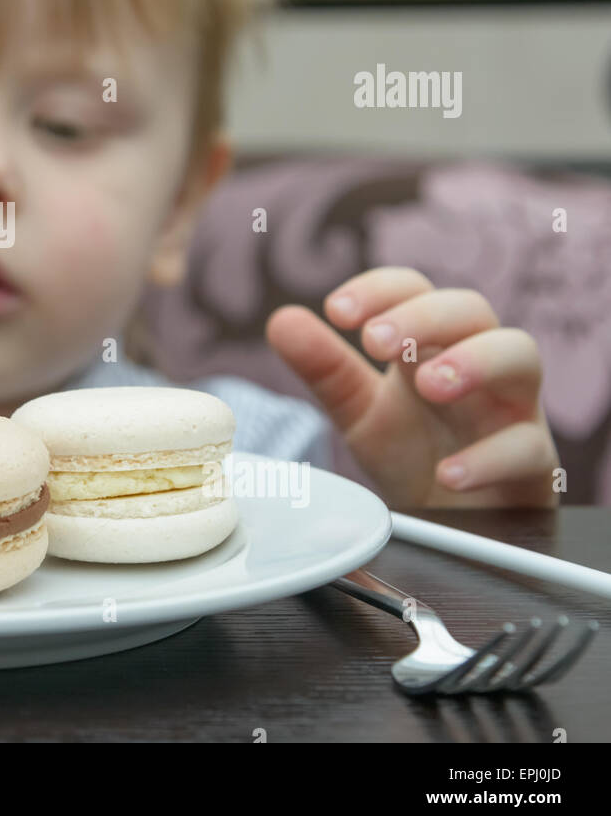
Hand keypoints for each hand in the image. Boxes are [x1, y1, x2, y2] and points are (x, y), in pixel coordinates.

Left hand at [265, 267, 557, 508]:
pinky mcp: (534, 463)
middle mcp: (477, 363)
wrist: (448, 526)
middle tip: (375, 342)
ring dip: (474, 361)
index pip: (414, 290)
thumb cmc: (412, 454)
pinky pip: (528, 448)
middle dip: (423, 317)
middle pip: (471, 309)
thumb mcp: (358, 410)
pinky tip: (448, 473)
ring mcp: (511, 408)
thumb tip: (281, 320)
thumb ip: (324, 369)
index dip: (380, 290)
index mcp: (430, 344)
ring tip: (428, 385)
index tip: (336, 310)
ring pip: (520, 355)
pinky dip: (489, 457)